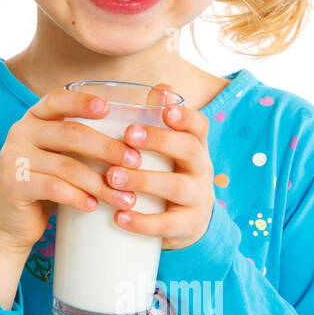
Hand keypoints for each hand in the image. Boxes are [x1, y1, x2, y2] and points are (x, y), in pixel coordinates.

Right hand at [0, 86, 127, 255]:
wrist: (10, 224)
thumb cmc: (46, 186)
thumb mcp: (61, 158)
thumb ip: (82, 145)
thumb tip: (135, 140)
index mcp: (34, 119)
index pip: (57, 100)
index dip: (82, 102)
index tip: (108, 109)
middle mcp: (20, 132)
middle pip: (71, 133)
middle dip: (107, 148)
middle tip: (135, 162)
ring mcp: (13, 158)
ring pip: (66, 165)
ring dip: (100, 182)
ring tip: (124, 197)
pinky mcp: (13, 184)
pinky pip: (53, 187)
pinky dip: (78, 197)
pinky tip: (93, 206)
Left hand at [98, 81, 214, 251]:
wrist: (186, 225)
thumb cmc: (167, 175)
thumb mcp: (167, 150)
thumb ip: (159, 120)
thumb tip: (160, 87)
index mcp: (195, 146)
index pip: (199, 126)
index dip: (185, 117)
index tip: (166, 110)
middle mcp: (201, 169)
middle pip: (189, 150)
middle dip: (159, 140)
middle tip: (128, 136)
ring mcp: (198, 199)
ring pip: (176, 187)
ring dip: (143, 180)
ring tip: (112, 177)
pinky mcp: (188, 227)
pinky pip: (168, 225)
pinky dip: (142, 222)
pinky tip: (119, 216)